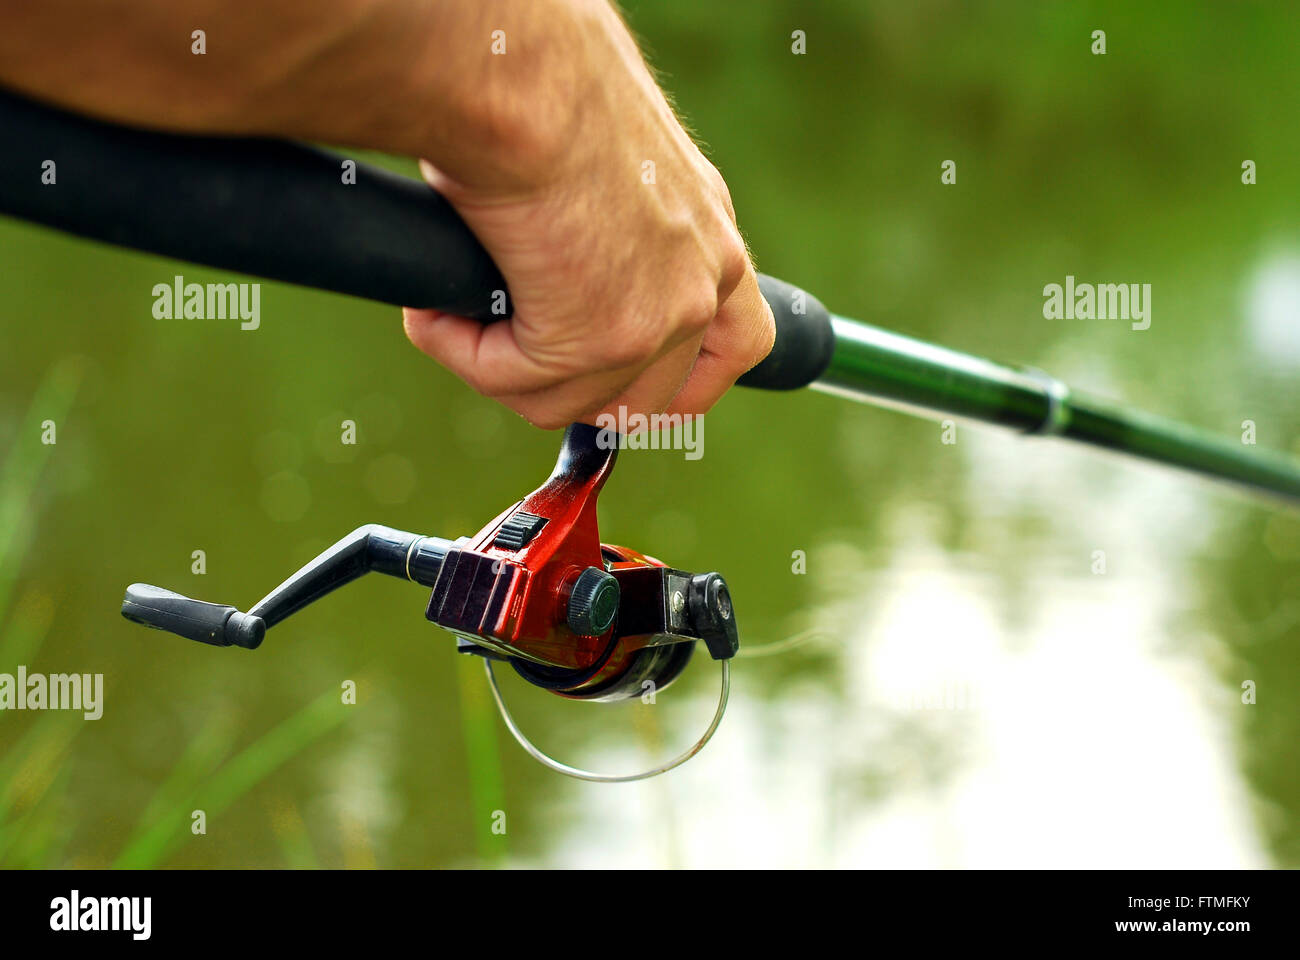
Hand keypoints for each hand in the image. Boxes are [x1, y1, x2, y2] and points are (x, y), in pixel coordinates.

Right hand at [402, 3, 773, 427]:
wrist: (528, 81)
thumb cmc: (546, 83)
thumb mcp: (608, 160)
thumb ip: (607, 223)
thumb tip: (553, 261)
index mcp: (709, 231)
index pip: (734, 343)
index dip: (680, 382)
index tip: (623, 384)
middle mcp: (702, 279)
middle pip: (650, 398)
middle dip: (570, 391)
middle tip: (505, 354)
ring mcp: (661, 318)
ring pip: (570, 400)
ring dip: (499, 369)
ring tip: (451, 311)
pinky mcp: (602, 340)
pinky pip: (516, 383)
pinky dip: (462, 351)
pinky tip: (435, 308)